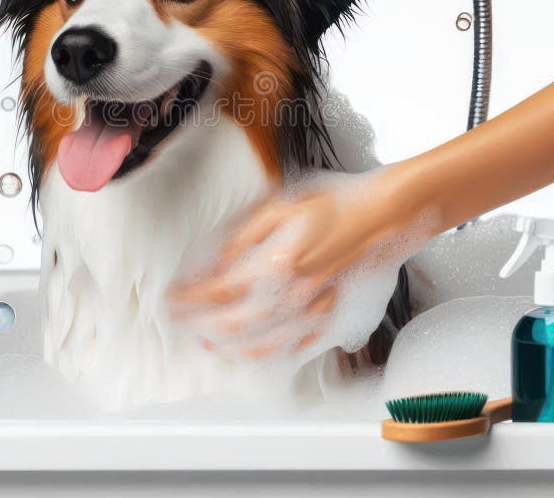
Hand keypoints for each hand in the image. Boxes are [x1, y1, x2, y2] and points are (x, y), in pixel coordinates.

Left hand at [169, 169, 413, 358]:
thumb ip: (244, 237)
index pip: (222, 289)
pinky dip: (282, 350)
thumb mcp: (278, 208)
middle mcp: (293, 292)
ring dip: (235, 348)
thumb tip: (219, 261)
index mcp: (277, 264)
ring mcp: (313, 304)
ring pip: (268, 341)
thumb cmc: (332, 203)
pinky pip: (303, 339)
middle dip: (203, 326)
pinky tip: (269, 350)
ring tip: (213, 346)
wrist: (379, 212)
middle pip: (239, 322)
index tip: (174, 298)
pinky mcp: (330, 306)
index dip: (193, 297)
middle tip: (182, 323)